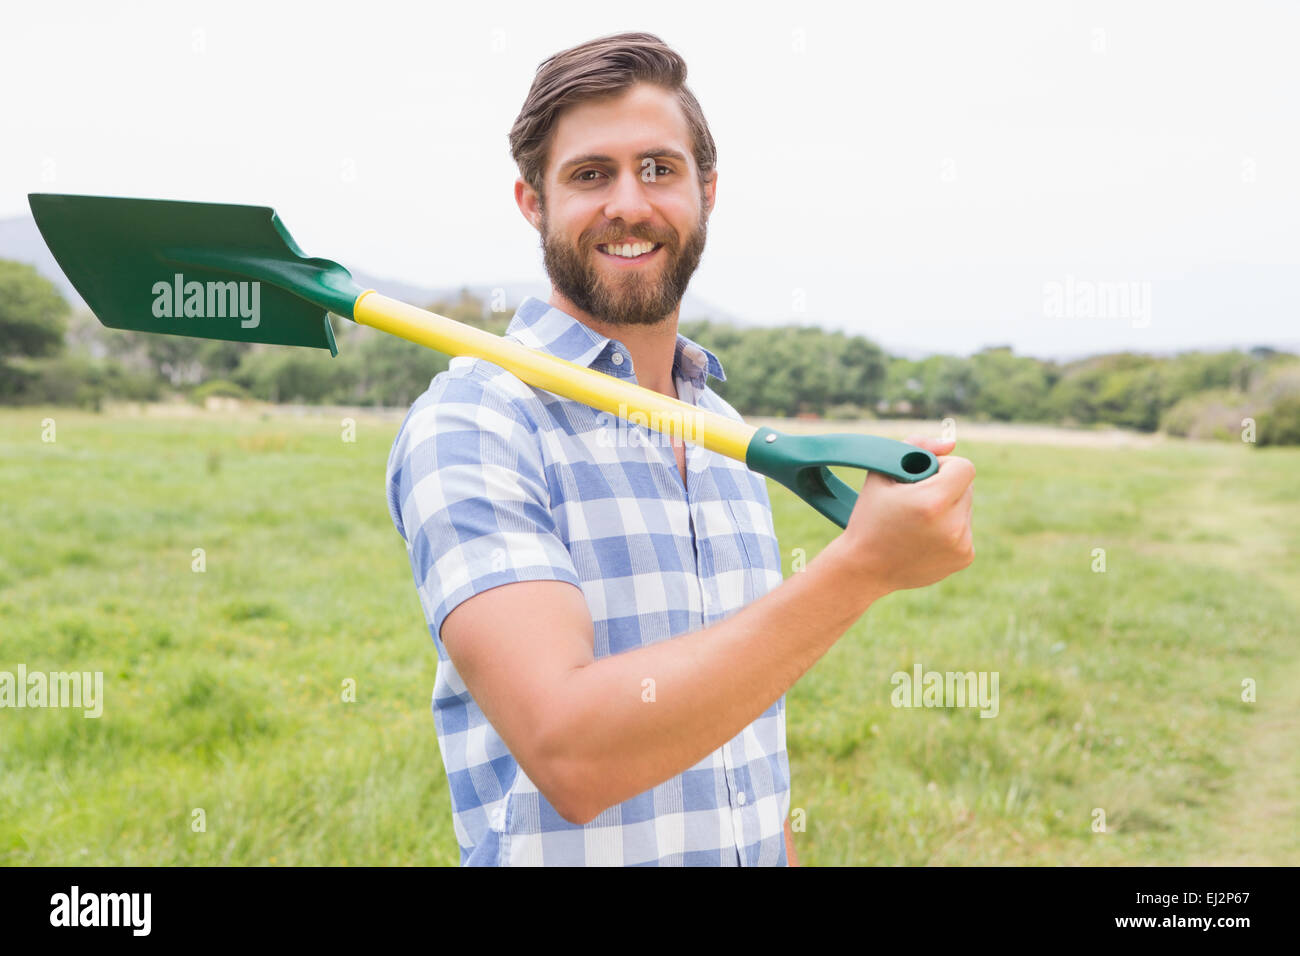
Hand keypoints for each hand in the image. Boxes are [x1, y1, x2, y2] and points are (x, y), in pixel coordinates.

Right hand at [835, 434, 974, 593]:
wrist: (864, 569)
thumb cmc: (869, 517)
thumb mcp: (881, 474)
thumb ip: (914, 447)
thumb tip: (951, 443)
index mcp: (932, 502)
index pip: (964, 467)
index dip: (944, 466)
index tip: (923, 477)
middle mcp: (953, 525)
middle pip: (966, 487)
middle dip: (945, 486)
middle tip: (916, 500)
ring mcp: (961, 544)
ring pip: (966, 507)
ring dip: (948, 507)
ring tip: (917, 522)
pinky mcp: (965, 557)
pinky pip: (965, 528)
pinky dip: (950, 528)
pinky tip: (924, 538)